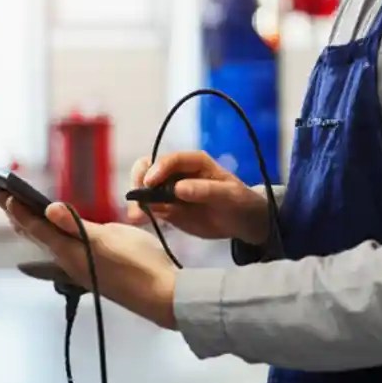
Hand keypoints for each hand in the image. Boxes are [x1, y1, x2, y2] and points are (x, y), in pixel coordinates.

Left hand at [0, 190, 178, 329]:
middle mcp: (70, 261)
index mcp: (72, 252)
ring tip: (18, 209)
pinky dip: (50, 233)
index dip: (17, 209)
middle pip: (36, 234)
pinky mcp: (92, 270)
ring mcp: (80, 267)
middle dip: (17, 214)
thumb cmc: (141, 263)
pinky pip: (62, 247)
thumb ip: (77, 225)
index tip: (0, 191)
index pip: (36, 227)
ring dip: (31, 224)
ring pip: (48, 242)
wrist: (163, 295)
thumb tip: (49, 208)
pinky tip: (55, 230)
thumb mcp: (110, 239)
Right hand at [126, 151, 269, 244]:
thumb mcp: (229, 196)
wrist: (243, 223)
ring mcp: (170, 191)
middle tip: (139, 201)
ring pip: (145, 189)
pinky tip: (139, 221)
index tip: (149, 184)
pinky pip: (149, 208)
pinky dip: (141, 213)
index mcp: (194, 162)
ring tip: (137, 217)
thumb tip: (177, 188)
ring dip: (137, 201)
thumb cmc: (240, 202)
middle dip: (140, 182)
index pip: (170, 160)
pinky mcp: (167, 209)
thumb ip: (205, 190)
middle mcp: (177, 173)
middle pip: (149, 169)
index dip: (157, 169)